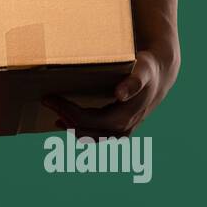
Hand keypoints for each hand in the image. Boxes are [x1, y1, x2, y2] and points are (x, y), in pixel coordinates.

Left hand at [41, 47, 176, 138]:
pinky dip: (81, 129)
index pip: (88, 120)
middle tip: (47, 102)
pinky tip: (67, 121)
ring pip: (91, 136)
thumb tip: (120, 95)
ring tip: (56, 117)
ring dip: (73, 128)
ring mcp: (121, 130)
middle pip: (87, 130)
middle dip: (66, 118)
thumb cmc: (148, 70)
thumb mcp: (143, 71)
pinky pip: (97, 134)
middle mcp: (123, 128)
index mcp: (124, 117)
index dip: (67, 111)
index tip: (50, 98)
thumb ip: (134, 82)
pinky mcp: (119, 127)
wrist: (159, 75)